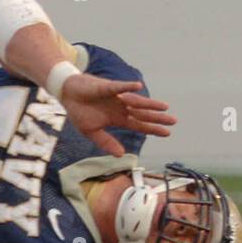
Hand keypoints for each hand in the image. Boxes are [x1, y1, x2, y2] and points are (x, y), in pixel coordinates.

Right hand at [58, 74, 176, 156]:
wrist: (67, 94)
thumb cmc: (80, 111)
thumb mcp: (92, 131)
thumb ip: (106, 142)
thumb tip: (120, 155)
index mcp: (118, 118)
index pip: (139, 125)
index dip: (152, 129)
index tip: (167, 133)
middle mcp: (121, 107)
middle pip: (142, 114)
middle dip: (157, 118)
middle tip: (174, 121)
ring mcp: (116, 97)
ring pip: (136, 101)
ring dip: (150, 104)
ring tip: (165, 107)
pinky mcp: (106, 87)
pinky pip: (118, 87)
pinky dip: (127, 87)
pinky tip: (138, 86)